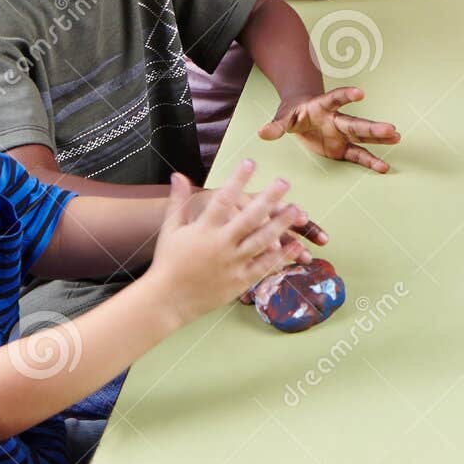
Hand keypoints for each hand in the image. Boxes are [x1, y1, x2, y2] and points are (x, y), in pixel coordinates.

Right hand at [148, 165, 313, 323]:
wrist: (166, 300)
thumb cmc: (167, 262)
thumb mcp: (170, 229)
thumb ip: (178, 201)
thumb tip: (178, 174)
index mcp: (203, 229)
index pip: (223, 199)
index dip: (237, 179)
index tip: (250, 162)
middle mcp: (220, 245)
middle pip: (249, 218)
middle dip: (268, 199)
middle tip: (284, 182)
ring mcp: (232, 264)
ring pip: (262, 241)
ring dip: (281, 224)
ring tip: (297, 210)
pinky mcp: (239, 282)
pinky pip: (263, 267)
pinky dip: (281, 256)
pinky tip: (296, 245)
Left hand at [260, 86, 401, 173]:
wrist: (301, 116)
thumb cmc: (293, 113)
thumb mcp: (283, 118)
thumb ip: (276, 125)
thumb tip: (263, 132)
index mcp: (322, 107)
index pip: (335, 99)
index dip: (347, 96)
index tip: (360, 93)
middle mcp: (337, 120)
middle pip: (356, 123)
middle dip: (373, 127)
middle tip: (391, 129)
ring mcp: (342, 135)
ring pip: (363, 137)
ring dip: (379, 139)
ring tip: (396, 137)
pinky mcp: (342, 149)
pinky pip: (358, 155)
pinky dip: (370, 162)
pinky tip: (384, 167)